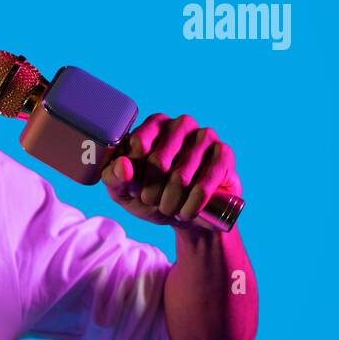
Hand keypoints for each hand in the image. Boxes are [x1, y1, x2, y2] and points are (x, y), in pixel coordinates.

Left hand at [100, 114, 241, 229]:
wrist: (187, 214)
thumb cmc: (152, 197)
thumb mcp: (124, 191)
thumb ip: (113, 177)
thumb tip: (123, 165)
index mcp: (154, 124)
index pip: (138, 144)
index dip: (133, 175)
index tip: (134, 188)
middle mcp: (181, 124)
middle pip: (158, 161)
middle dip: (151, 192)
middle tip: (153, 202)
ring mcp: (206, 137)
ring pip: (181, 177)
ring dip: (170, 203)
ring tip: (170, 208)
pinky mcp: (224, 155)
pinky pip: (204, 186)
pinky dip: (191, 206)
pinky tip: (187, 212)